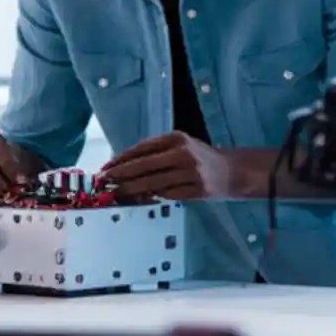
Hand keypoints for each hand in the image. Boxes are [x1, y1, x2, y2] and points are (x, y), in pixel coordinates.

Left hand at [98, 131, 231, 199]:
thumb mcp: (178, 146)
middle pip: (144, 166)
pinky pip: (168, 195)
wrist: (231, 171)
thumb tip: (121, 164)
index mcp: (176, 138)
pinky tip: (141, 197)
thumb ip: (154, 153)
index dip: (121, 158)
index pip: (142, 148)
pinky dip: (153, 196)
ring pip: (154, 183)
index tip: (105, 167)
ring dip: (132, 189)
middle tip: (104, 181)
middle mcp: (183, 153)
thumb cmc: (197, 157)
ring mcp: (191, 173)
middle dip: (121, 174)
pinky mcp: (197, 190)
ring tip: (117, 192)